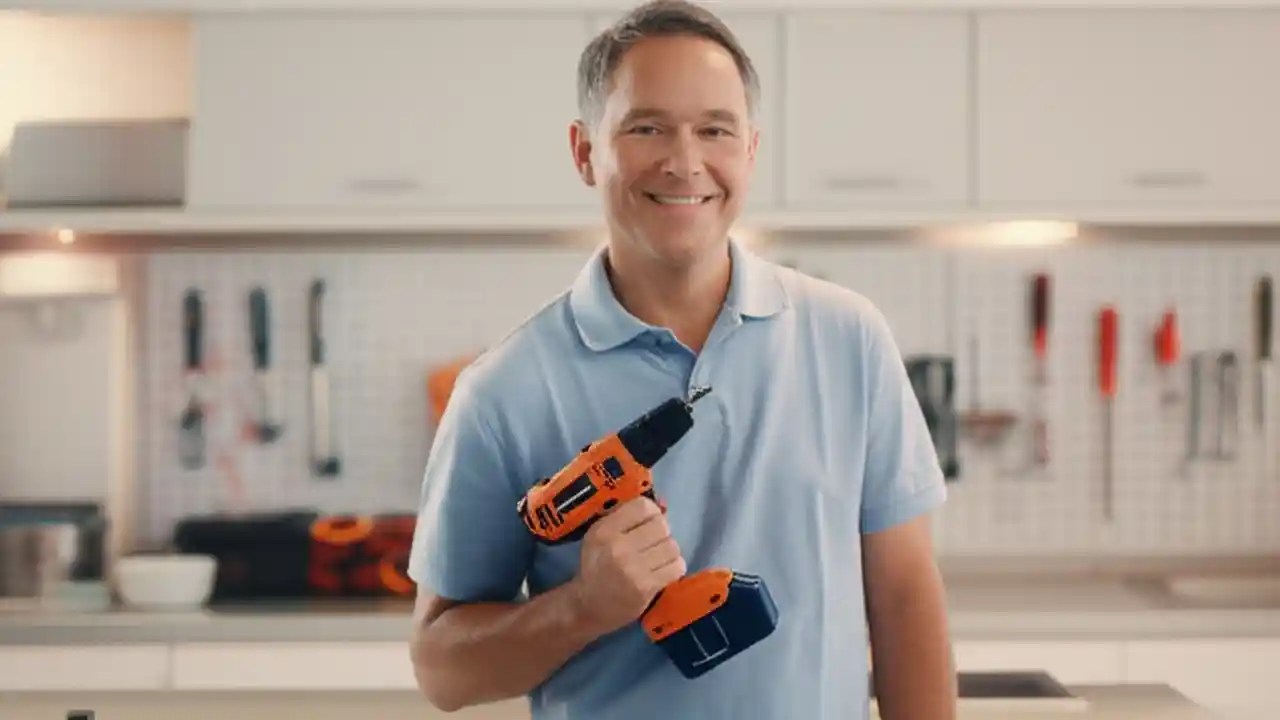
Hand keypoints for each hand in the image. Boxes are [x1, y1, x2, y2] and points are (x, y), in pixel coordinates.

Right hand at [569, 497, 685, 636]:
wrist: (587, 606)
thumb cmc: (596, 566)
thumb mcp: (600, 535)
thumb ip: (626, 517)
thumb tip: (664, 505)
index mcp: (604, 530)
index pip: (643, 506)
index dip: (652, 513)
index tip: (648, 523)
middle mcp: (618, 547)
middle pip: (661, 526)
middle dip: (662, 533)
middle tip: (654, 543)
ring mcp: (633, 569)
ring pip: (672, 546)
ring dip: (669, 552)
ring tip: (658, 558)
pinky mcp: (646, 588)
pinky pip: (677, 567)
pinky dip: (674, 568)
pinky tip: (663, 571)